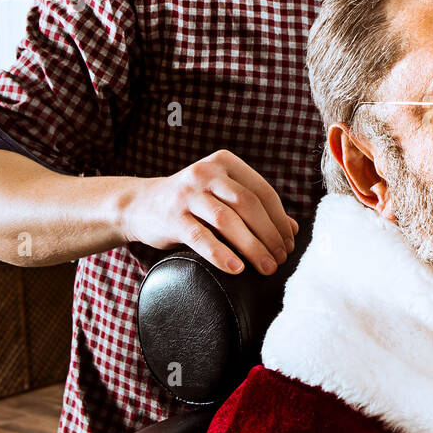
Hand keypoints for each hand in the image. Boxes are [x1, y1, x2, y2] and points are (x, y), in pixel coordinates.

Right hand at [120, 149, 298, 274]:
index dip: (280, 220)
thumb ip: (255, 206)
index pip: (262, 191)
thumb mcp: (222, 196)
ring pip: (228, 220)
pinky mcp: (172, 217)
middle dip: (270, 235)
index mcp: (225, 163)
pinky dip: (222, 254)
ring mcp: (187, 193)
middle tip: (281, 259)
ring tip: (267, 267)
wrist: (139, 205)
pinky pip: (201, 237)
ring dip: (252, 247)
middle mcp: (206, 173)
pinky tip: (237, 269)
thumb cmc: (192, 203)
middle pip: (249, 205)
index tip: (290, 243)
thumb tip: (293, 229)